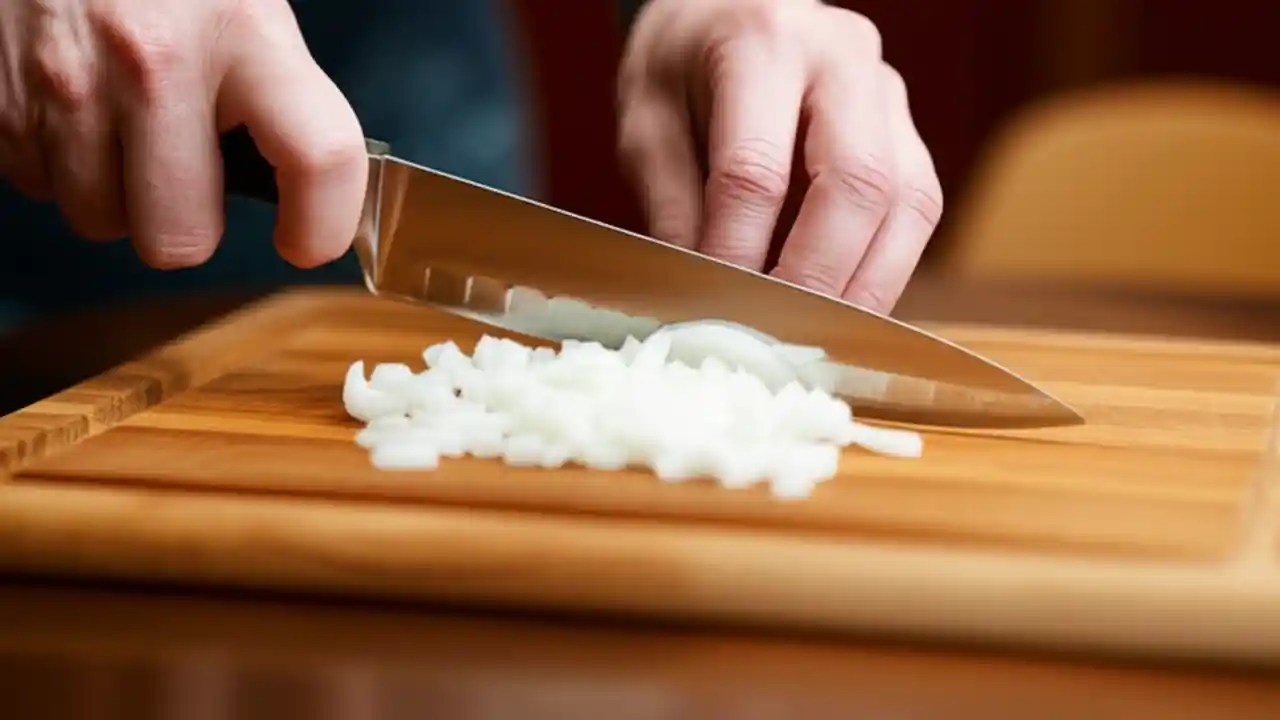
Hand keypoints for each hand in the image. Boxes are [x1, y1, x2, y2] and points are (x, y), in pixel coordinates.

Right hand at [0, 0, 366, 268]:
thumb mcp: (241, 2)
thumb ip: (275, 89)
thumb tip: (304, 183)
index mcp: (244, 29)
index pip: (320, 156)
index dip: (322, 225)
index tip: (307, 241)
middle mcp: (155, 60)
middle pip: (181, 237)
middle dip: (185, 223)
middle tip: (188, 175)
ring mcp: (69, 82)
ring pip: (101, 220)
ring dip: (116, 193)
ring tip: (124, 126)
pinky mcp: (3, 98)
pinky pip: (37, 184)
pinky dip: (60, 162)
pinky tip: (78, 108)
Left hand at [617, 0, 941, 312]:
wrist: (730, 9)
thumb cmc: (681, 66)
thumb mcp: (647, 122)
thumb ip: (671, 204)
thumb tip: (698, 295)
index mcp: (763, 42)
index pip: (758, 170)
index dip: (739, 252)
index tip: (718, 310)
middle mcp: (843, 57)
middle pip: (856, 184)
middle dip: (817, 276)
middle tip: (778, 335)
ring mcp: (888, 91)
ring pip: (907, 201)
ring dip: (866, 283)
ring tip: (818, 336)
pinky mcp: (908, 129)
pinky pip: (918, 208)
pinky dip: (885, 269)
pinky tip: (845, 305)